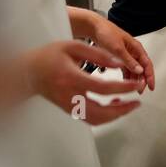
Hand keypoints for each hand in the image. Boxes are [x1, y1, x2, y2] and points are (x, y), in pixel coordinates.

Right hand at [21, 41, 145, 124]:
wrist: (28, 72)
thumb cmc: (49, 56)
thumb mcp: (73, 46)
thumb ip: (98, 54)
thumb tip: (119, 63)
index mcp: (71, 78)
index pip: (102, 88)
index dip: (122, 88)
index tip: (136, 85)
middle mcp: (70, 96)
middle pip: (101, 112)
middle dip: (123, 109)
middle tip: (137, 102)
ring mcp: (69, 106)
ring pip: (97, 119)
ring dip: (116, 115)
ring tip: (129, 104)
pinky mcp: (70, 110)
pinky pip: (91, 119)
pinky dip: (106, 116)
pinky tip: (114, 105)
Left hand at [70, 8, 154, 90]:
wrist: (94, 27)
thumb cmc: (107, 32)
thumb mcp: (118, 49)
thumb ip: (129, 60)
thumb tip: (140, 70)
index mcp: (136, 48)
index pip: (147, 64)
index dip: (150, 76)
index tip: (151, 86)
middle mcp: (133, 51)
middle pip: (142, 68)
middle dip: (143, 80)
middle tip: (141, 90)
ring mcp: (126, 54)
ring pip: (134, 69)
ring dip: (135, 79)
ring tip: (134, 89)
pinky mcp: (119, 57)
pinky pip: (126, 69)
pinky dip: (127, 76)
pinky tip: (125, 82)